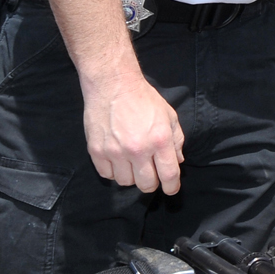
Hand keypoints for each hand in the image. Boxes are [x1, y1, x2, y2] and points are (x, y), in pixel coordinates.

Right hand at [84, 74, 183, 194]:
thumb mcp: (169, 116)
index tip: (170, 189)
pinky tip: (118, 160)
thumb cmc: (144, 99)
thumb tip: (178, 161)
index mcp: (160, 140)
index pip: (169, 175)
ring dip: (131, 176)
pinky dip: (114, 171)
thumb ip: (176, 140)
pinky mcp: (97, 151)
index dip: (171, 187)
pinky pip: (107, 175)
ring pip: (126, 182)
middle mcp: (138, 149)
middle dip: (152, 183)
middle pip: (146, 185)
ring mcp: (115, 152)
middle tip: (151, 173)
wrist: (113, 85)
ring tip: (132, 162)